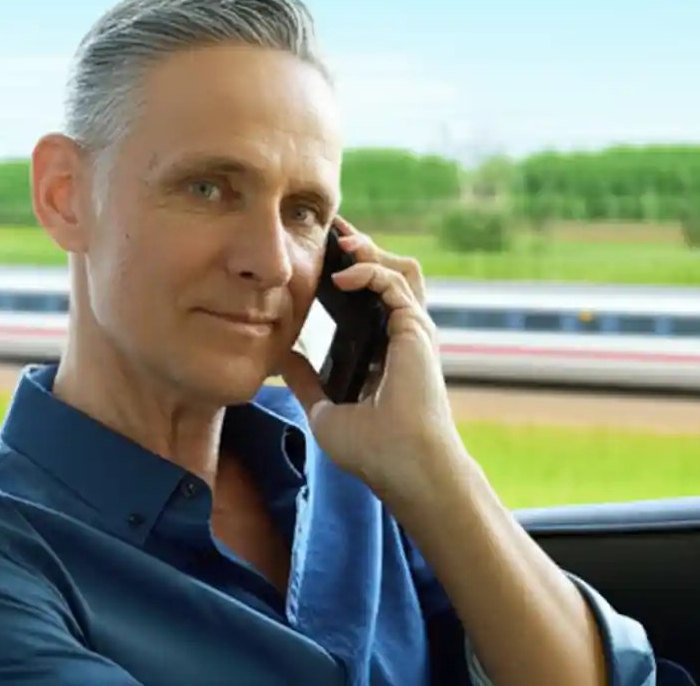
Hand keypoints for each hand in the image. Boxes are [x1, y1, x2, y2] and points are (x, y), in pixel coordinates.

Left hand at [278, 217, 462, 496]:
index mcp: (386, 352)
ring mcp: (414, 331)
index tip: (319, 257)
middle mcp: (404, 337)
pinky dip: (369, 270)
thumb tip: (283, 357)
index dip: (349, 272)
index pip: (371, 298)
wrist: (403, 466)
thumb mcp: (325, 410)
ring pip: (400, 268)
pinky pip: (394, 283)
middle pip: (390, 273)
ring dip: (371, 251)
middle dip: (363, 249)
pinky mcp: (416, 329)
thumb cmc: (373, 451)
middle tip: (331, 233)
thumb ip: (308, 381)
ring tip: (341, 242)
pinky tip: (341, 275)